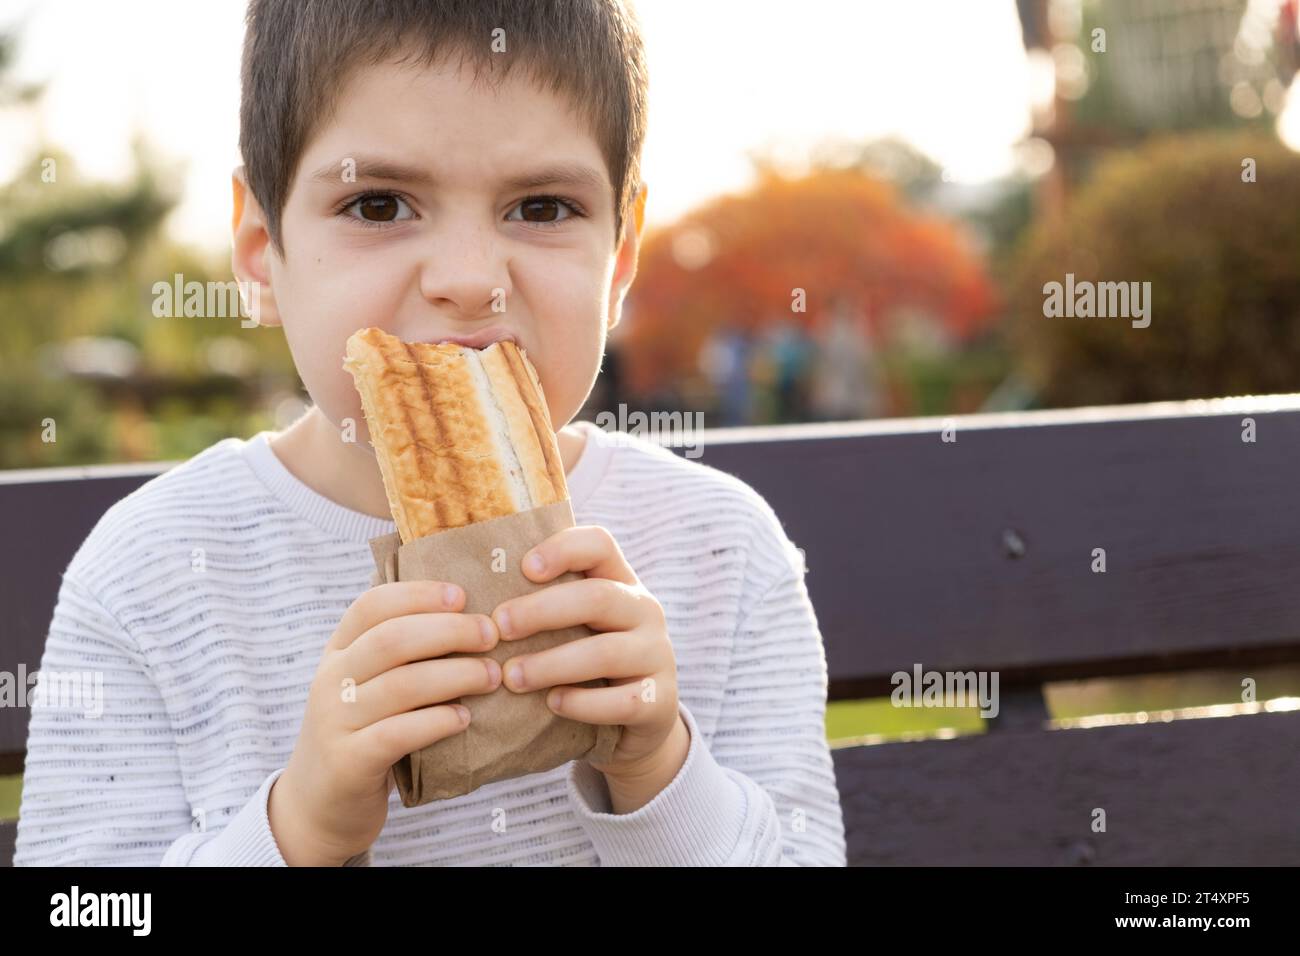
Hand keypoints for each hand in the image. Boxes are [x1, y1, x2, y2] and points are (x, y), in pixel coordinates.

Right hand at [269, 580, 501, 864]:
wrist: (318, 807)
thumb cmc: (361, 735)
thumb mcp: (367, 685)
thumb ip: (400, 653)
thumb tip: (468, 615)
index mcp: (338, 651)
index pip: (371, 605)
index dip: (418, 594)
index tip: (462, 595)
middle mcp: (331, 680)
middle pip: (391, 639)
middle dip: (449, 631)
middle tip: (490, 635)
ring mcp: (335, 721)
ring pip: (400, 685)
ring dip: (455, 675)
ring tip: (491, 676)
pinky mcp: (348, 762)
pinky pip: (398, 733)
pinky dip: (437, 721)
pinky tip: (464, 718)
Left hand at [490, 525, 686, 808]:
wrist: (640, 716)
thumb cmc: (589, 661)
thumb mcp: (575, 623)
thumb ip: (542, 602)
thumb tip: (463, 591)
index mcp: (619, 581)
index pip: (599, 544)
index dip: (562, 549)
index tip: (522, 567)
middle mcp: (643, 611)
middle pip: (598, 597)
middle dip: (542, 611)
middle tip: (498, 627)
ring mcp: (657, 655)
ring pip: (607, 652)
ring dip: (552, 664)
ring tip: (511, 677)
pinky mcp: (660, 701)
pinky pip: (623, 701)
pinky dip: (583, 703)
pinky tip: (554, 704)